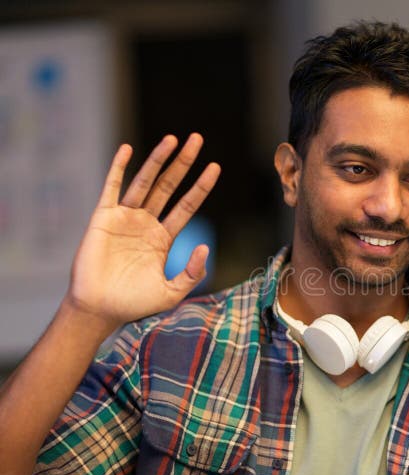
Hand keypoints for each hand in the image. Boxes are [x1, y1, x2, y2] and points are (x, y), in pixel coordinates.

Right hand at [66, 133, 219, 325]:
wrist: (100, 309)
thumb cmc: (134, 303)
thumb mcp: (172, 291)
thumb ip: (192, 273)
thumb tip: (206, 247)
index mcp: (163, 238)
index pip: (187, 205)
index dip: (200, 187)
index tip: (215, 167)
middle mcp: (146, 223)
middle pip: (169, 186)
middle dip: (183, 163)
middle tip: (197, 139)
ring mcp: (125, 218)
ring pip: (145, 182)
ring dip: (158, 159)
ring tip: (173, 139)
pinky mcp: (103, 217)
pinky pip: (112, 187)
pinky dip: (119, 167)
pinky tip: (128, 149)